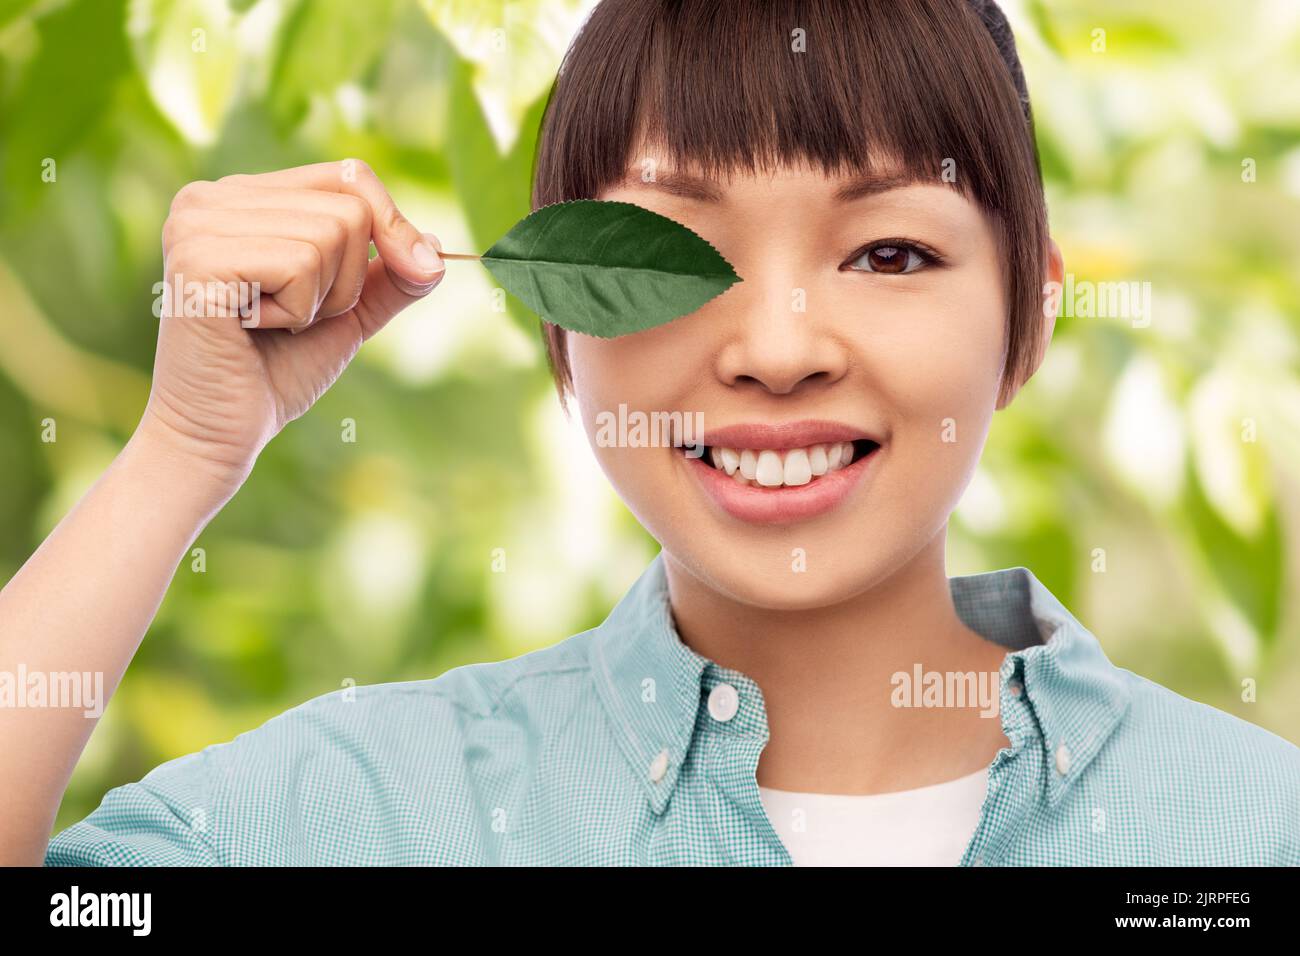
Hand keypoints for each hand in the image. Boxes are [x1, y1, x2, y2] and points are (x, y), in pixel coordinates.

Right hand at [139, 159, 444, 487]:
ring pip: (331, 234)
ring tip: (271, 323)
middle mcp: (211, 196)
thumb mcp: (349, 312)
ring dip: (321, 300)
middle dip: (348, 280)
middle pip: (350, 207)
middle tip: (293, 318)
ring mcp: (197, 222)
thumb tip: (436, 244)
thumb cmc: (277, 371)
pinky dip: (297, 311)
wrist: (220, 433)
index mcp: (242, 197)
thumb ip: (391, 276)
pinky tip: (252, 328)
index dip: (391, 227)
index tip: (404, 274)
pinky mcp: (198, 257)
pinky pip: (301, 263)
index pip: (349, 176)